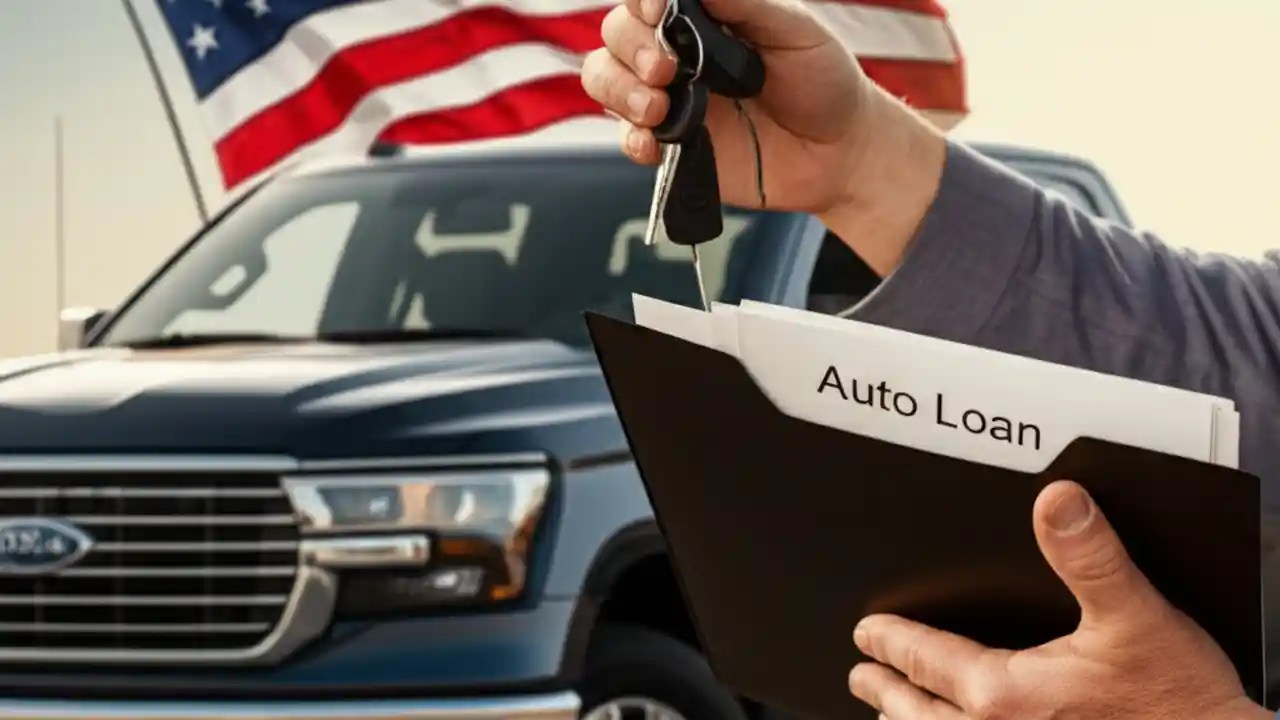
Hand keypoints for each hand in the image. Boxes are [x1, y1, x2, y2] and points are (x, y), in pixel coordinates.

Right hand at [579, 0, 946, 273]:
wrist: (840, 153)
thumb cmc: (823, 81)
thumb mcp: (796, 31)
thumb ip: (747, 4)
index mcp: (703, 16)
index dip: (641, 0)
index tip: (656, 9)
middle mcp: (678, 52)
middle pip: (616, 36)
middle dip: (631, 50)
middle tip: (666, 71)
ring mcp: (670, 98)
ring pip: (607, 82)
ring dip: (621, 92)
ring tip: (658, 108)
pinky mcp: (672, 145)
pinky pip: (628, 137)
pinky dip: (631, 139)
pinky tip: (654, 144)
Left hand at [849, 480, 1269, 719]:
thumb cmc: (1180, 701)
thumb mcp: (1135, 615)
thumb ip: (1089, 556)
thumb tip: (1056, 501)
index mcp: (1005, 694)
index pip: (926, 660)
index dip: (891, 642)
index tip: (866, 633)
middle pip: (919, 713)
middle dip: (886, 691)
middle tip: (862, 677)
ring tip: (892, 716)